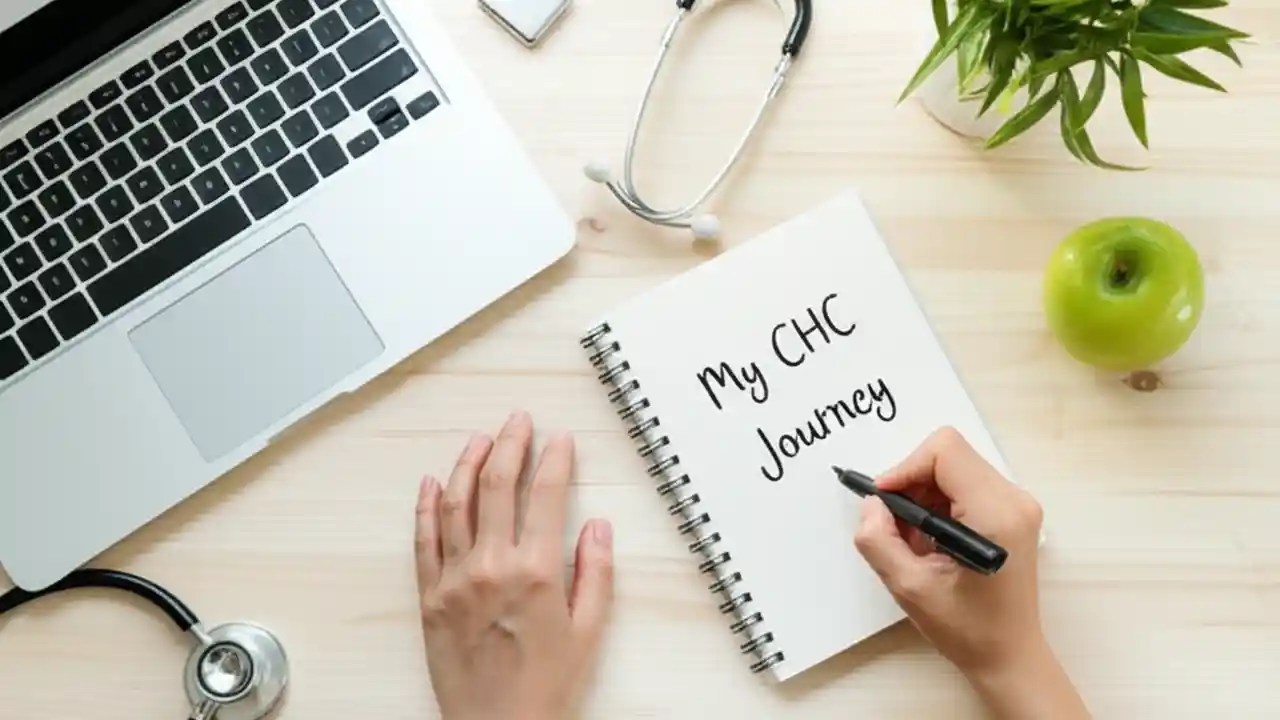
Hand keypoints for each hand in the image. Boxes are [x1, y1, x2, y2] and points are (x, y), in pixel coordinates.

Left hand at [414, 412, 614, 719]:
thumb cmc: (545, 687)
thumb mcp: (588, 631)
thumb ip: (595, 572)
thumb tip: (597, 526)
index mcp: (537, 572)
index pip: (546, 495)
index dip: (555, 459)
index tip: (560, 440)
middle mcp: (492, 566)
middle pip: (497, 485)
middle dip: (510, 444)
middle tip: (518, 421)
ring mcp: (455, 579)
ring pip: (456, 503)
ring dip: (468, 463)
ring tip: (480, 439)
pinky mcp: (430, 597)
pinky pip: (423, 540)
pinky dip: (426, 506)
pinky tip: (433, 482)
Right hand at [854, 428, 1088, 718]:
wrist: (1008, 655)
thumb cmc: (966, 629)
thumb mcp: (909, 587)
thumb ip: (879, 539)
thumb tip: (871, 504)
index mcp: (995, 513)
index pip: (945, 451)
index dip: (905, 468)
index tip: (883, 502)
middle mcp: (1013, 500)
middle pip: (948, 456)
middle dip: (911, 484)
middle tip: (895, 526)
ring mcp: (1016, 504)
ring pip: (953, 468)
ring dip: (922, 496)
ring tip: (914, 541)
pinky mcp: (1011, 512)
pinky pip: (963, 484)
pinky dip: (937, 503)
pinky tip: (931, 541)